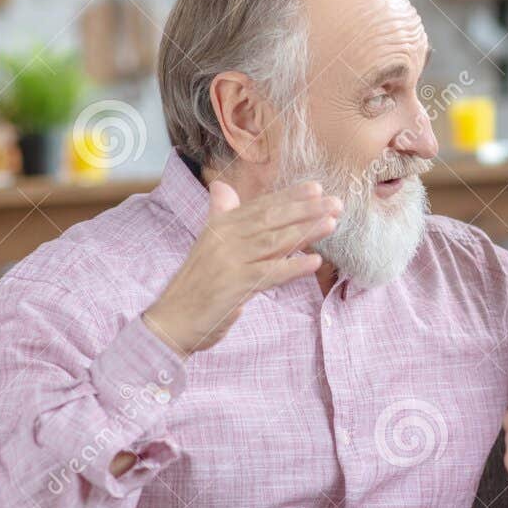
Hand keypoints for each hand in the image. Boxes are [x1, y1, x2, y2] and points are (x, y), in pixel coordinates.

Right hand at [142, 178, 341, 356]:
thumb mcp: (208, 245)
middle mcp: (224, 238)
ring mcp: (229, 261)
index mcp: (220, 226)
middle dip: (305, 209)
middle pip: (270, 219)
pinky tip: (314, 261)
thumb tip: (221, 187)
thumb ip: (220, 215)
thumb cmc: (196, 284)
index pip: (260, 206)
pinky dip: (292, 267)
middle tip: (336, 202)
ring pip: (273, 242)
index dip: (289, 196)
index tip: (317, 187)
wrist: (172, 320)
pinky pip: (269, 273)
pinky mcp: (234, 285)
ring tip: (332, 223)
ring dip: (305, 232)